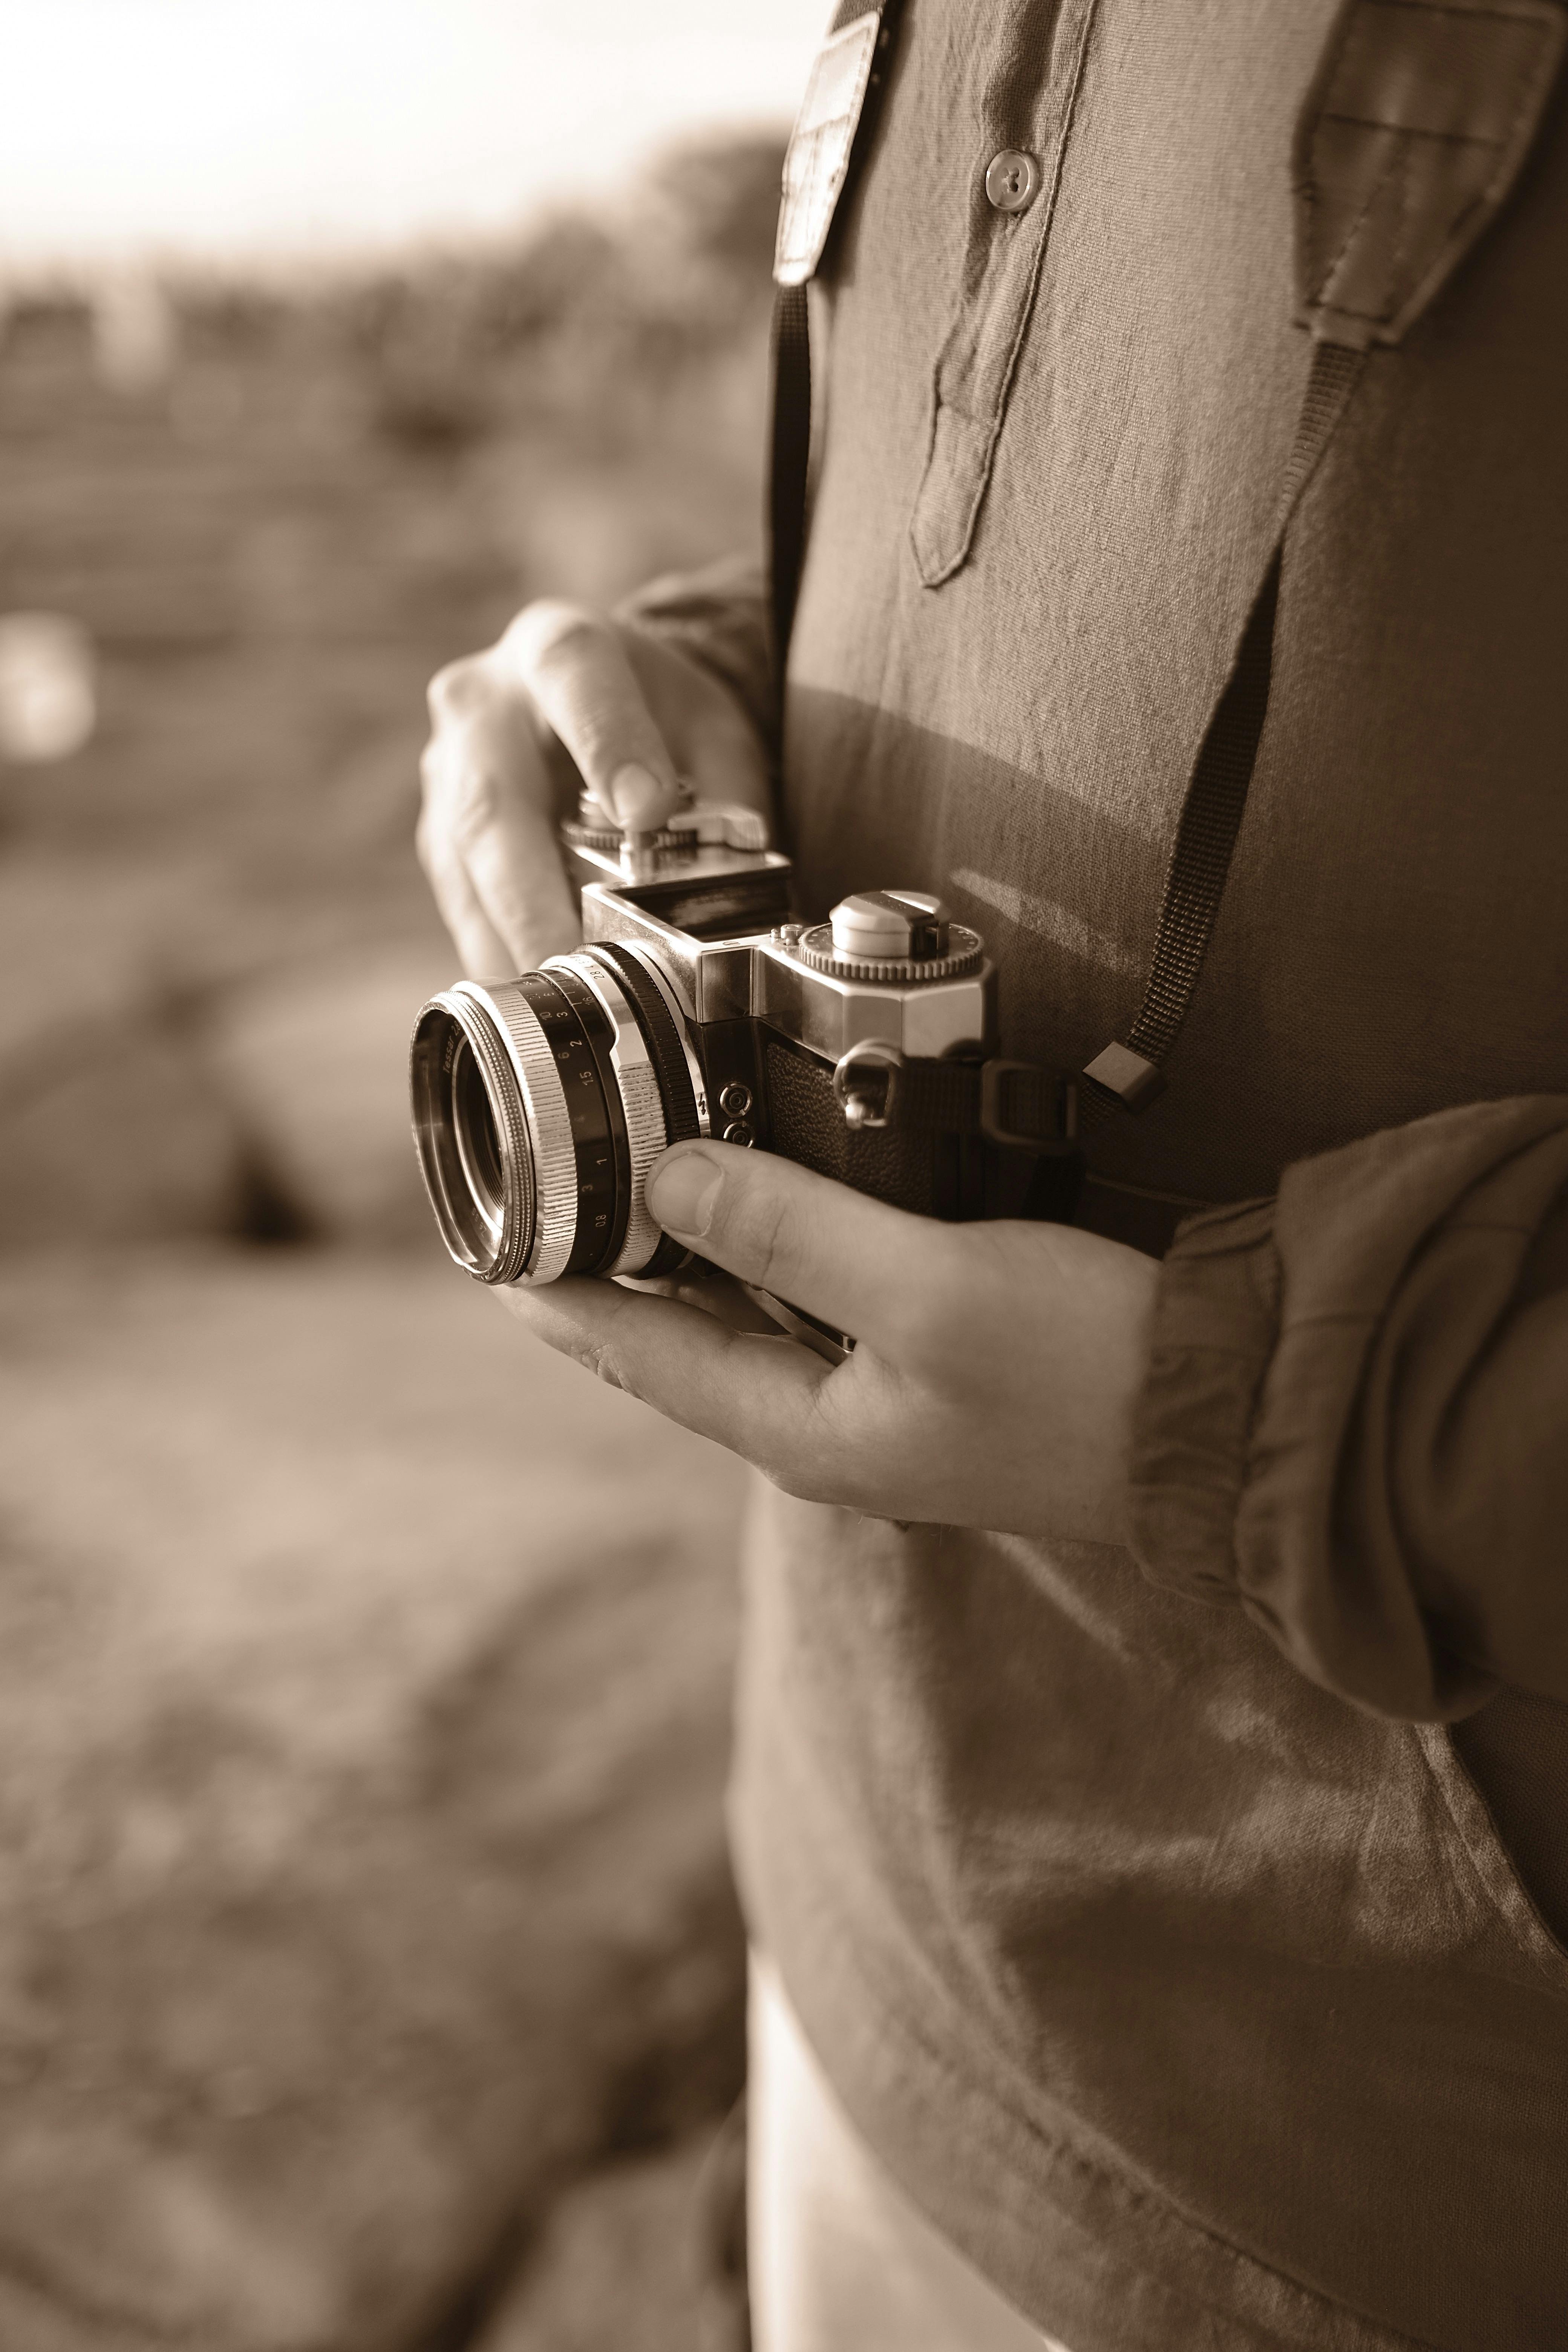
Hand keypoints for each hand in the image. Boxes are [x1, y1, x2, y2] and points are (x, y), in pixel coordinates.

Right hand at [417, 602, 771, 978]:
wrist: (591, 695)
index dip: (609, 747)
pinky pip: (461, 903)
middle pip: (492, 804)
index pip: (576, 684)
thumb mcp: (709, 727)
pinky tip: (541, 984)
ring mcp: (447, 772)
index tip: (648, 811)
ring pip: (464, 869)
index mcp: (558, 650)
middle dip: (534, 897)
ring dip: (511, 939)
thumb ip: (724, 793)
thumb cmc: (654, 712)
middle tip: (577, 961)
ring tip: (565, 992)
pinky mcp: (439, 833)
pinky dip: (501, 950)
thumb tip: (727, 886)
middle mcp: (483, 705)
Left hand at [498, 1143, 1160, 1546]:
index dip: (559, 1296)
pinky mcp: (940, 1375)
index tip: (490, 1239)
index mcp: (804, 1429)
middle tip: (551, 1197)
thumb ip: (791, 1229)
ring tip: (634, 1188)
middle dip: (613, 1275)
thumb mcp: (924, 1287)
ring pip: (751, 1326)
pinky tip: (772, 1206)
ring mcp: (887, 1410)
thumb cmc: (1081, 1366)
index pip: (640, 1355)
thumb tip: (667, 1179)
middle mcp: (831, 1431)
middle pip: (685, 1344)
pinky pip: (820, 1312)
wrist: (1228, 1421)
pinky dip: (774, 1256)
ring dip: (689, 1262)